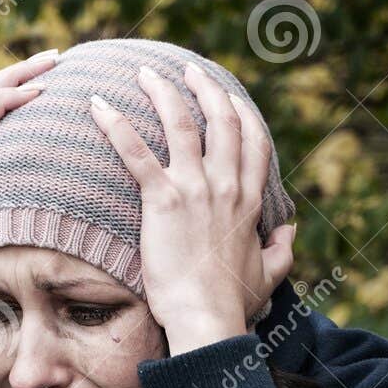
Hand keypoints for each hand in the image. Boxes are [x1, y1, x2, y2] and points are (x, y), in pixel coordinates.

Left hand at [88, 62, 296, 354]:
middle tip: (187, 70)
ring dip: (162, 93)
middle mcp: (226, 185)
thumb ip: (280, 249)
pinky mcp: (163, 200)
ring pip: (180, 124)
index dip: (242, 114)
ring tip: (144, 73)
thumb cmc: (232, 303)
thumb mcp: (268, 274)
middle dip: (205, 89)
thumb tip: (289, 232)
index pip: (253, 143)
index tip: (230, 97)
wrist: (206, 318)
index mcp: (249, 201)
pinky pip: (136, 153)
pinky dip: (115, 126)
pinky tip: (98, 105)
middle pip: (220, 121)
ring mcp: (195, 189)